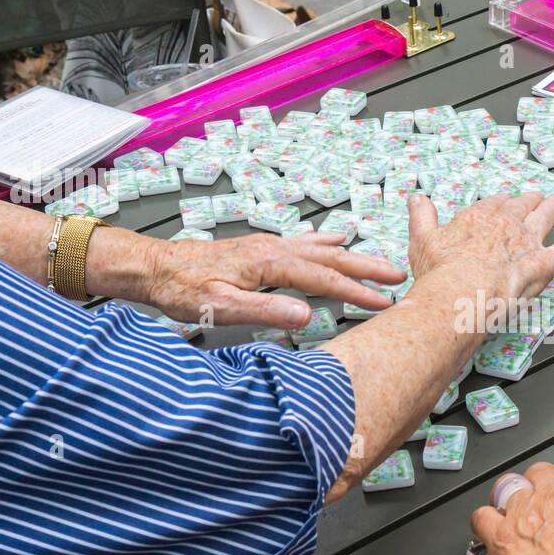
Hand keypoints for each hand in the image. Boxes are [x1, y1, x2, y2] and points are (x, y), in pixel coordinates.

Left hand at [143, 232, 405, 328]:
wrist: (154, 267)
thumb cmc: (182, 289)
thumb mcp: (221, 307)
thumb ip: (266, 310)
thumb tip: (307, 314)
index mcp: (270, 263)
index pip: (324, 280)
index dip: (357, 292)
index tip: (385, 302)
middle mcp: (274, 249)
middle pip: (331, 259)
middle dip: (367, 269)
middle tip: (400, 275)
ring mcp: (269, 246)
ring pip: (321, 250)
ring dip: (353, 258)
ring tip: (380, 263)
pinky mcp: (261, 248)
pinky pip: (304, 243)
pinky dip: (326, 242)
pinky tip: (337, 239)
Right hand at [407, 192, 553, 310]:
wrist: (461, 296)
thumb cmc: (440, 274)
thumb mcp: (422, 240)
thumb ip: (422, 217)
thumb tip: (416, 199)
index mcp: (480, 216)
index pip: (494, 202)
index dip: (500, 202)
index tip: (502, 202)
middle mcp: (507, 223)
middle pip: (523, 205)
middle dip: (529, 200)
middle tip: (535, 198)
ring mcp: (528, 242)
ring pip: (545, 217)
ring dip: (552, 208)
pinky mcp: (545, 264)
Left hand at [471, 463, 553, 554]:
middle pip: (540, 472)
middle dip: (538, 485)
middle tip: (540, 506)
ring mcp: (527, 517)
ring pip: (508, 488)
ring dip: (510, 501)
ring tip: (513, 518)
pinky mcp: (501, 538)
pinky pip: (481, 515)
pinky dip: (483, 522)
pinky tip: (489, 533)